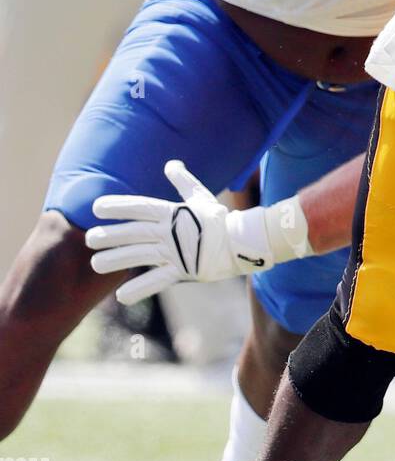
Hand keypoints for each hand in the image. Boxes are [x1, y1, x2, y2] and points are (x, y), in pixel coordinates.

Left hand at [85, 160, 275, 303]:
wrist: (241, 242)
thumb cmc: (218, 218)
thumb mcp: (200, 195)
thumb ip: (183, 181)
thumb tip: (171, 164)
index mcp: (172, 212)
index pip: (140, 207)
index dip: (118, 206)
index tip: (96, 207)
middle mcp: (170, 231)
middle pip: (134, 232)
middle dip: (110, 235)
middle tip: (88, 239)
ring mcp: (175, 252)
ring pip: (139, 256)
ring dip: (116, 260)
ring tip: (95, 264)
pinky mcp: (182, 271)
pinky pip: (157, 281)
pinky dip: (139, 289)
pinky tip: (120, 296)